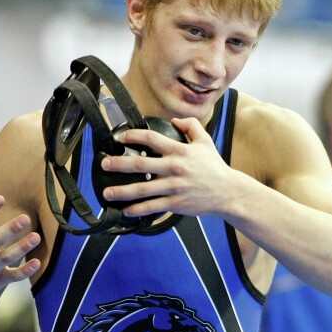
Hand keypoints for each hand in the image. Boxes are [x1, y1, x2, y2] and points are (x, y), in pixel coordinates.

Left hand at [100, 117, 235, 217]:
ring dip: (121, 191)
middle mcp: (174, 167)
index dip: (132, 136)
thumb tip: (175, 120)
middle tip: (103, 165)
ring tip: (107, 193)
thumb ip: (191, 126)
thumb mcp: (205, 142)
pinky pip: (152, 207)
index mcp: (179, 151)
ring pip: (142, 189)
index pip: (150, 138)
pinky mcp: (176, 203)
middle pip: (139, 164)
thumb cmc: (215, 167)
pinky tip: (126, 211)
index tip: (120, 137)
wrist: (228, 192)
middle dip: (118, 164)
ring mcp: (174, 187)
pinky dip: (137, 210)